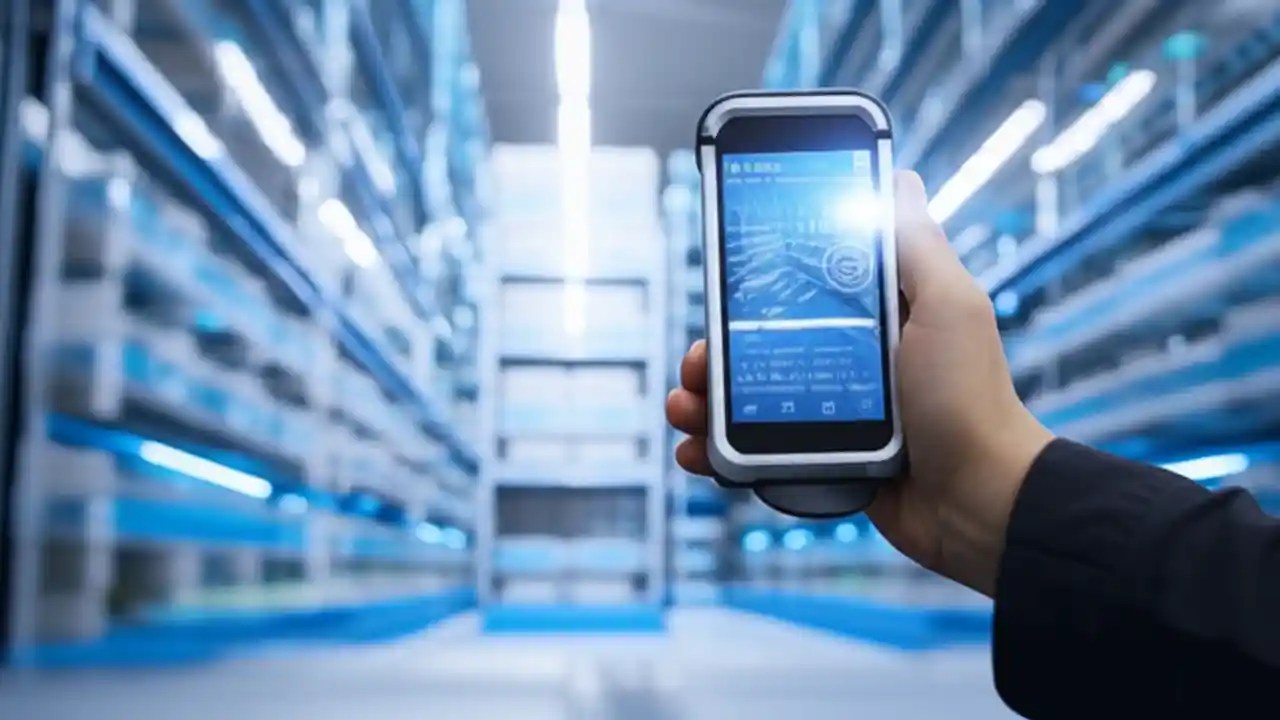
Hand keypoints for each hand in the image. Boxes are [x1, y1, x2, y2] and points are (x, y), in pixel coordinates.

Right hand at [666, 171, 1053, 596]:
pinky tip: (696, 451)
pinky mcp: (821, 457)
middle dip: (718, 349)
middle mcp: (847, 359)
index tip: (725, 278)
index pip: (801, 285)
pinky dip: (718, 451)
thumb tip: (901, 176)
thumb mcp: (949, 305)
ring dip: (705, 400)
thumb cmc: (970, 398)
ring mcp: (830, 411)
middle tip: (699, 360)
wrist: (979, 503)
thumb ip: (918, 245)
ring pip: (748, 396)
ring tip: (686, 408)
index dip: (759, 282)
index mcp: (874, 316)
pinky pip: (756, 450)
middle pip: (761, 342)